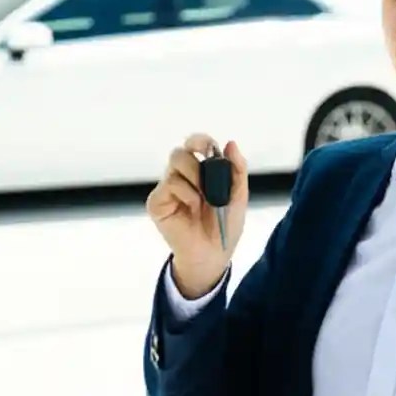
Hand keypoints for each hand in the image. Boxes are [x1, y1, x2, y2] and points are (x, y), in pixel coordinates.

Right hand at [145, 133, 249, 298]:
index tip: (209, 146)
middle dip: (197, 159)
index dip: (200, 140)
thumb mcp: (238, 196)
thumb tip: (231, 143)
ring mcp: (167, 189)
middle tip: (208, 172)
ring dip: (196, 178)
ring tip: (205, 200)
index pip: (194, 146)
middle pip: (180, 151)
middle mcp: (180, 177)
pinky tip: (193, 208)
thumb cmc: (224, 226)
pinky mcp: (157, 202)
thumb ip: (237, 170)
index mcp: (199, 172)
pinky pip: (170, 184)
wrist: (214, 255)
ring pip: (176, 163)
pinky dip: (187, 193)